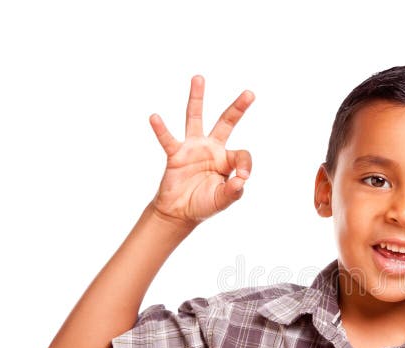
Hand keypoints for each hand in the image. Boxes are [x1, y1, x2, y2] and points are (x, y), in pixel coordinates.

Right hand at [149, 75, 254, 226]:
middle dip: (238, 108)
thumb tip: (242, 180)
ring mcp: (193, 148)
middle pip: (226, 123)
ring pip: (195, 118)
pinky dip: (161, 129)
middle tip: (250, 93)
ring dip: (197, 99)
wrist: (180, 213)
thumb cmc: (204, 204)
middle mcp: (212, 148)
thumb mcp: (223, 200)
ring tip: (199, 78)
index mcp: (226, 160)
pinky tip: (154, 117)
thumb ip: (234, 191)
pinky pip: (168, 139)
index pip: (242, 154)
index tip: (242, 177)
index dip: (245, 165)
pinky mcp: (176, 154)